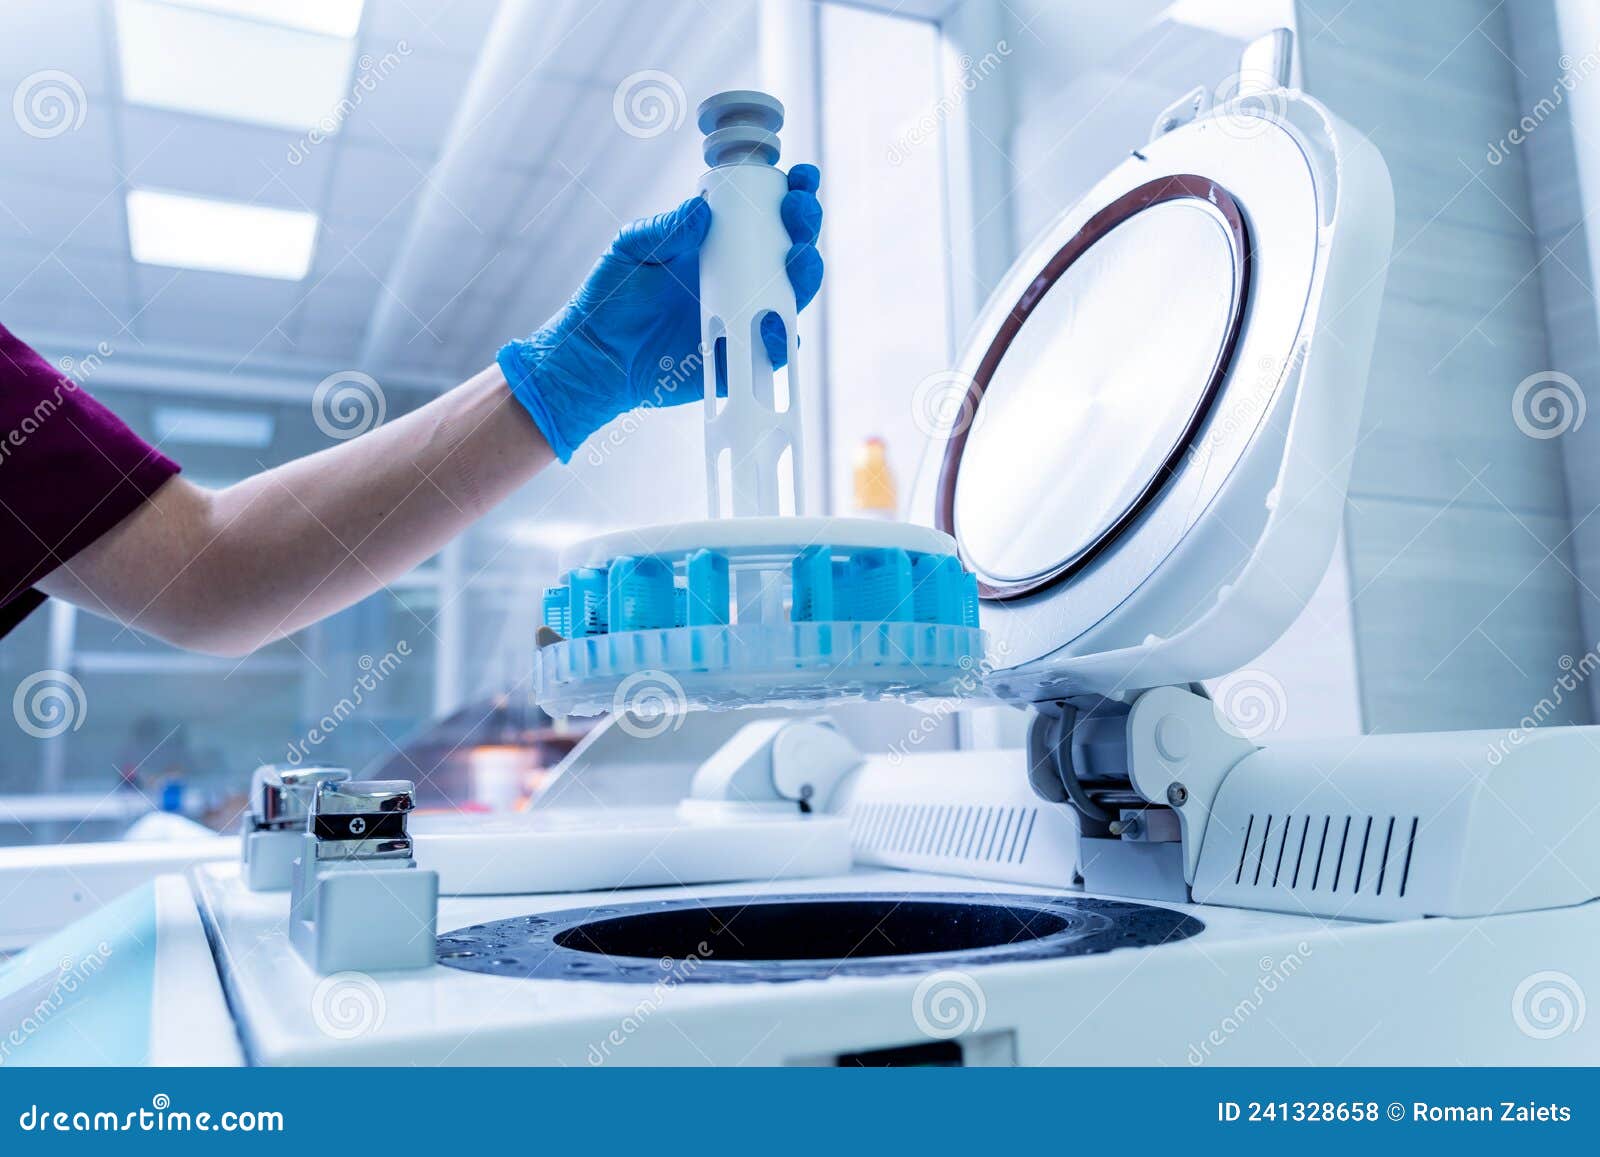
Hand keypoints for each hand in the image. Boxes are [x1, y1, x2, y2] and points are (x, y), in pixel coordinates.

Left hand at [498, 164, 822, 461]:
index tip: (800, 177)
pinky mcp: (742, 362)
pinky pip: (774, 353)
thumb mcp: (631, 249)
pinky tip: (774, 325)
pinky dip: (782, 339)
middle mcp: (742, 281)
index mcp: (722, 246)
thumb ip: (663, 228)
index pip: (768, 215)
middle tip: (798, 211)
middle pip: (792, 250)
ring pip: (794, 297)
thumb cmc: (613, 297)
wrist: (598, 355)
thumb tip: (700, 210)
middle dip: (806, 225)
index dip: (792, 194)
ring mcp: (745, 320)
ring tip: (798, 259)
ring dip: (807, 275)